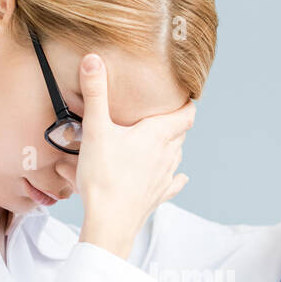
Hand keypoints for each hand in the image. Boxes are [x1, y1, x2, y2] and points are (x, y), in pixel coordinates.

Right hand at [75, 54, 195, 260]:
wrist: (109, 222)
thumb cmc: (103, 176)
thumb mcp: (95, 130)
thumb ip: (95, 93)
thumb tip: (93, 59)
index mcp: (156, 136)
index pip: (185, 115)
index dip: (188, 103)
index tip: (186, 93)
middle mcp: (167, 155)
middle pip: (181, 133)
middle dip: (177, 121)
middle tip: (168, 111)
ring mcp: (164, 178)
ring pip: (177, 156)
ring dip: (174, 145)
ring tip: (166, 138)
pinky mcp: (157, 197)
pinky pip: (173, 184)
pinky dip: (176, 178)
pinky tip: (180, 177)